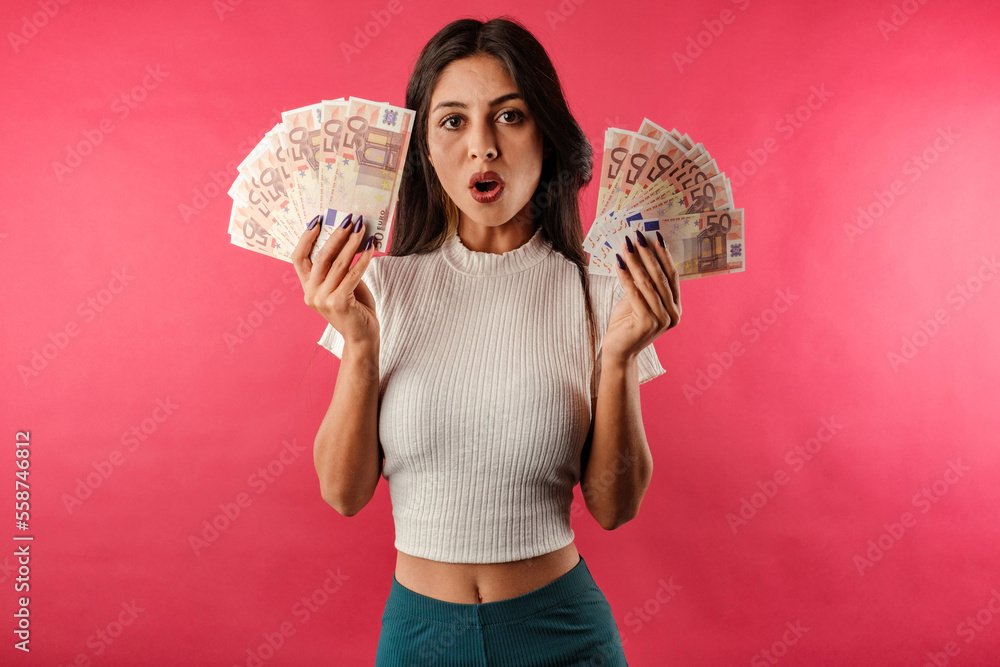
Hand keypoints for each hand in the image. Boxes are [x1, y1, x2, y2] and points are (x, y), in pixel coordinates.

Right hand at [291, 213, 378, 346]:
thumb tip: (348, 236)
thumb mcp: (342, 284)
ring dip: (352, 244)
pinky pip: (352, 275)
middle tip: (350, 220)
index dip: (306, 238)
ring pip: (338, 264)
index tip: (318, 220)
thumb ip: (339, 267)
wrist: (362, 336)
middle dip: (336, 235)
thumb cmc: (355, 308)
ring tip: (363, 229)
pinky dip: (363, 260)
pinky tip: (371, 248)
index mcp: (307, 287)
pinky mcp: (339, 303)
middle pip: (321, 256)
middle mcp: (311, 293)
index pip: (298, 257)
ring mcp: (323, 300)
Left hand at [602, 229, 680, 364]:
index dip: (664, 255)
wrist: (618, 351)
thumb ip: (644, 283)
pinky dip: (625, 277)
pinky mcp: (647, 323)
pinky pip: (635, 294)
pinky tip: (618, 264)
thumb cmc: (627, 324)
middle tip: (638, 236)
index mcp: (675, 308)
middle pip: (660, 277)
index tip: (655, 236)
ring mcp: (662, 320)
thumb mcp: (639, 300)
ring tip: (625, 246)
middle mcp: (673, 314)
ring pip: (648, 284)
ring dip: (635, 262)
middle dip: (648, 254)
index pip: (672, 276)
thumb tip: (639, 253)